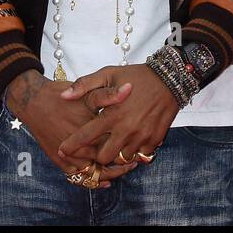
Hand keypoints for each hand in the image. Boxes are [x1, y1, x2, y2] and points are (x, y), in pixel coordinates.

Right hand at [4, 69, 131, 186]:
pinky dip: (92, 181)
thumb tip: (129, 88)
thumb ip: (109, 94)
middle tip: (134, 162)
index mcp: (92, 133)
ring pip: (96, 174)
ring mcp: (70, 158)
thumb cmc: (62, 97)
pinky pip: (79, 179)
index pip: (117, 147)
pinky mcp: (60, 162)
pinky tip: (104, 182)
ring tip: (122, 169)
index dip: (130, 150)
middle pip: (108, 163)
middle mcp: (81, 149)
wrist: (34, 103)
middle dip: (122, 164)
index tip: (141, 148)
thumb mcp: (88, 93)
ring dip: (110, 174)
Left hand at [57, 64, 178, 169]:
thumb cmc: (137, 76)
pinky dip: (135, 152)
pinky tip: (133, 141)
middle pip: (104, 157)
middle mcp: (126, 129)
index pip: (85, 137)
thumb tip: (64, 96)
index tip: (62, 149)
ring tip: (117, 144)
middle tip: (99, 146)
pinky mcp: (155, 139)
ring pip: (122, 159)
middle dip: (98, 154)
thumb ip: (84, 84)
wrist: (170, 78)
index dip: (70, 146)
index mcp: (112, 114)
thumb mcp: (109, 73)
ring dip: (118, 154)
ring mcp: (142, 136)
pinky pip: (141, 156)